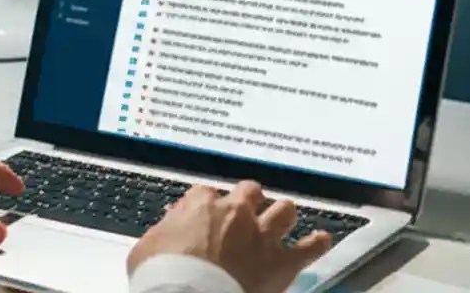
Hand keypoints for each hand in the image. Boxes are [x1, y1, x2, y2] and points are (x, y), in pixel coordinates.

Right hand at [128, 181, 331, 292]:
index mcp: (202, 204)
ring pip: (284, 210)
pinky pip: (310, 247)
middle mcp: (236, 212)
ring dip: (282, 215)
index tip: (206, 216)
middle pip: (251, 191)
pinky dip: (317, 243)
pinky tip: (322, 239)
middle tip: (246, 213)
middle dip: (250, 200)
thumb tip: (171, 224)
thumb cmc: (162, 276)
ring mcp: (262, 235)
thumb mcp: (147, 247)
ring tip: (282, 221)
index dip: (208, 205)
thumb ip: (164, 229)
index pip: (208, 193)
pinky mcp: (282, 262)